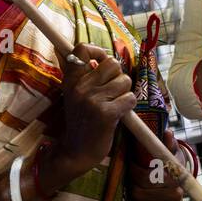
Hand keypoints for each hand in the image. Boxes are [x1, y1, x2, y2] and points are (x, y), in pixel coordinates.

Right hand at [57, 42, 134, 178]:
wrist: (76, 152)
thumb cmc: (81, 120)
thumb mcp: (74, 94)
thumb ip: (83, 74)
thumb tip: (97, 52)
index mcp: (70, 80)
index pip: (82, 48)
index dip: (98, 51)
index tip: (101, 63)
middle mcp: (80, 87)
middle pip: (112, 63)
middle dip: (118, 75)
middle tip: (112, 91)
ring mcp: (92, 100)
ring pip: (124, 80)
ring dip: (124, 92)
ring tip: (113, 104)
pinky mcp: (106, 114)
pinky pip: (130, 98)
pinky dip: (129, 105)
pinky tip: (119, 114)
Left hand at [129, 128, 185, 200]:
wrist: (180, 179)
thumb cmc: (171, 162)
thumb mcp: (169, 150)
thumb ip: (168, 142)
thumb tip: (168, 132)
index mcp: (176, 177)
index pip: (146, 178)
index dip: (134, 172)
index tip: (132, 164)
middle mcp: (177, 194)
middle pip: (140, 192)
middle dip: (132, 184)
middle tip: (131, 177)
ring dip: (134, 194)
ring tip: (135, 186)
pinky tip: (142, 196)